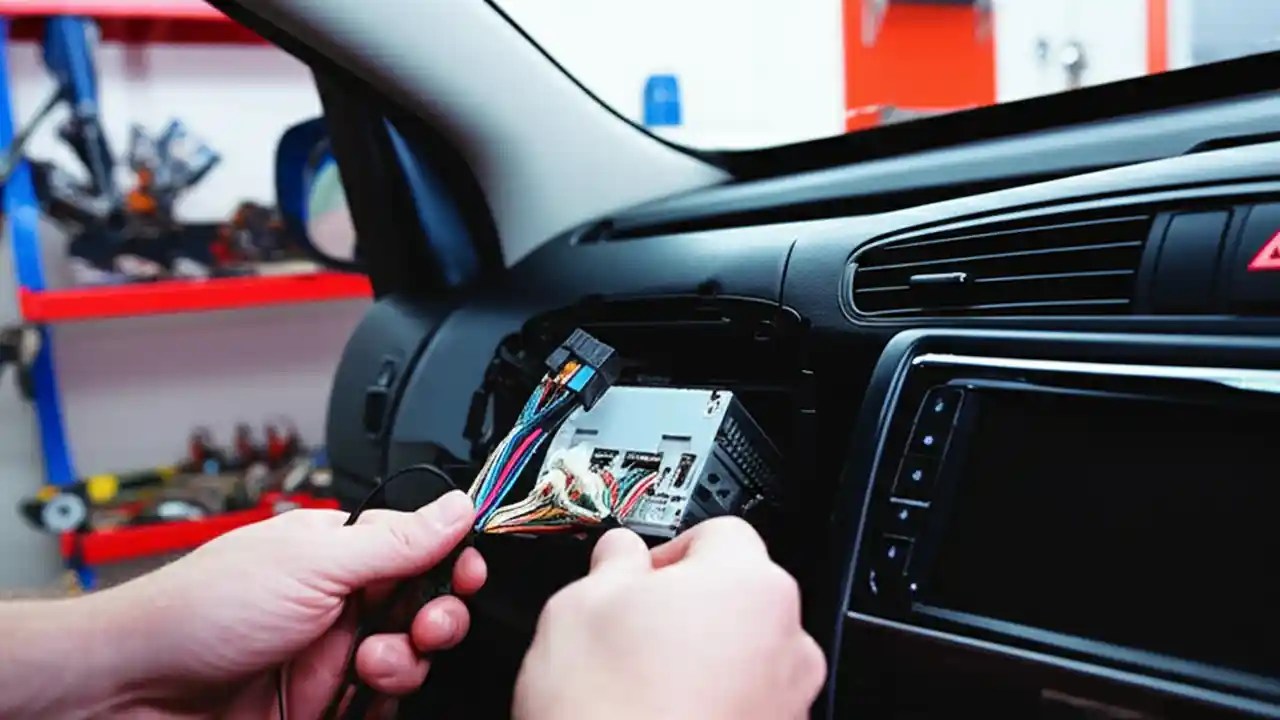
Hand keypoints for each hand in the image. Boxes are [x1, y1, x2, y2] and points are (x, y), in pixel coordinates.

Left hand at [80, 490, 483, 717]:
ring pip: (407, 660)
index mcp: (336, 552)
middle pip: (422, 607)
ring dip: (404, 663)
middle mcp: (337, 602)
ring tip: (370, 665)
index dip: (450, 561)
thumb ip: (394, 540)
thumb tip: (457, 506)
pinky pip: (380, 707)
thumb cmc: (201, 611)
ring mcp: (329, 656)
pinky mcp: (320, 706)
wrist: (135, 690)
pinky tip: (362, 696)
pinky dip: (384, 703)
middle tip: (428, 626)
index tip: (469, 573)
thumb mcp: (311, 564)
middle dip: (437, 617)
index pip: (418, 548)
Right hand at [513, 518, 825, 719]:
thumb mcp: (578, 609)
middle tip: (625, 634)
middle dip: (682, 608)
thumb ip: (611, 563)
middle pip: (733, 596)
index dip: (664, 551)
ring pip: (738, 655)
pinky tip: (658, 718)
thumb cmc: (608, 715)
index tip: (631, 577)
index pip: (716, 531)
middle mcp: (787, 641)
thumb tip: (620, 555)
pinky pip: (741, 706)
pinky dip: (708, 706)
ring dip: (697, 661)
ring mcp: (787, 701)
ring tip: (637, 688)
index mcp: (748, 584)